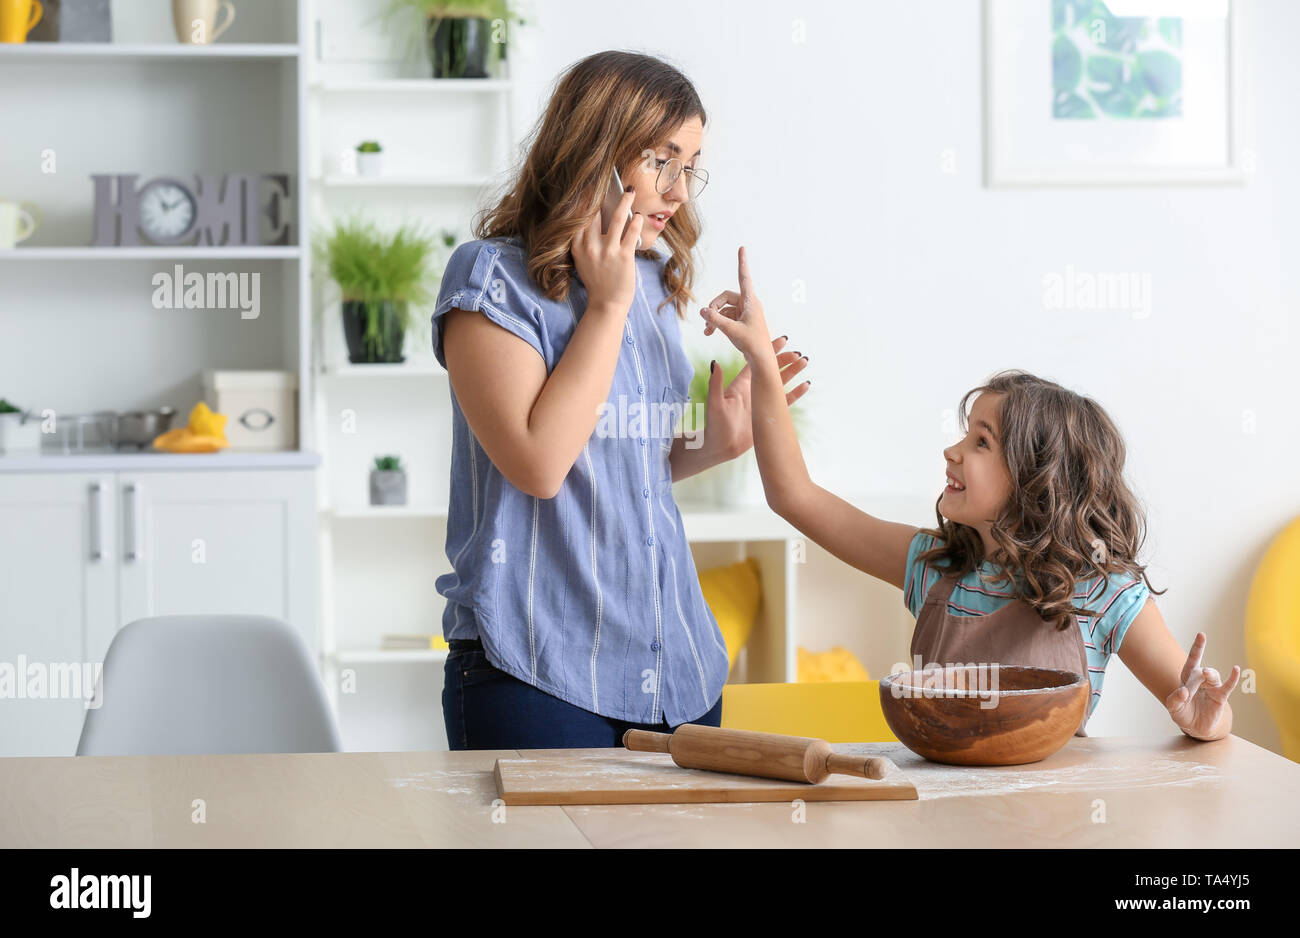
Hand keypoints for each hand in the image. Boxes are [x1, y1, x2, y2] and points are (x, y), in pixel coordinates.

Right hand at [571, 187, 643, 313]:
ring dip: (625, 201)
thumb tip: (597, 216)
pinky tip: (638, 215)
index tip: (589, 186)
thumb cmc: (597, 281)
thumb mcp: (584, 260)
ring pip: (616, 218)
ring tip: (630, 191)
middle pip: (595, 213)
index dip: (585, 199)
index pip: (579, 217)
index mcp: (577, 247)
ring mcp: (607, 251)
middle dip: (602, 194)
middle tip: (610, 180)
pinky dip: (636, 220)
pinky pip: (631, 232)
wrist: (607, 304)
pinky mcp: (623, 257)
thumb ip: (586, 241)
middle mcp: (590, 247)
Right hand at [698, 246, 776, 368]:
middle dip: (714, 307)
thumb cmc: (752, 343)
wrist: (762, 359)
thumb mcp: (731, 330)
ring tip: (707, 331)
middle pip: (725, 297)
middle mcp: (749, 304)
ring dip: (714, 318)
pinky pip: (726, 317)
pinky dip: (717, 323)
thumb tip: (702, 310)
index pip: (744, 277)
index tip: (742, 248)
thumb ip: (715, 319)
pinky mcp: (742, 322)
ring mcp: (745, 313)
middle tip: (706, 319)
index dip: (742, 262)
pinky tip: (709, 333)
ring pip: (724, 309)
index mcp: (751, 301)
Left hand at [702, 336, 810, 460]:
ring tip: (804, 362)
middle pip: (771, 370)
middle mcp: (753, 390)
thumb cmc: (713, 426)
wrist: (720, 448)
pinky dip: (796, 393)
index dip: (768, 351)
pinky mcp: (768, 414)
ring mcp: (761, 402)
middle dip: (784, 360)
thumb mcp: (714, 404)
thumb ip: (716, 384)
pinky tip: (806, 384)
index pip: (756, 362)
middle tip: (797, 352)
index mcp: (741, 385)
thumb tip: (714, 362)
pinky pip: (785, 401)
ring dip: (792, 372)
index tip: (781, 340)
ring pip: (780, 383)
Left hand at [1165, 632, 1240, 739]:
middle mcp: (1200, 680)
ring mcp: (1212, 687)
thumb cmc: (1183, 713)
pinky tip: (1236, 670)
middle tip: (1202, 672)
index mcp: (1187, 679)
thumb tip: (1183, 692)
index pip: (1192, 661)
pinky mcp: (1220, 696)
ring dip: (1210, 675)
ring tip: (1206, 674)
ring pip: (1213, 676)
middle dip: (1199, 673)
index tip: (1202, 634)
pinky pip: (1228, 686)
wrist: (1195, 727)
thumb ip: (1175, 699)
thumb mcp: (1174, 707)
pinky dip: (1233, 678)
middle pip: (1200, 670)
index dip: (1197, 648)